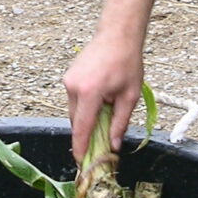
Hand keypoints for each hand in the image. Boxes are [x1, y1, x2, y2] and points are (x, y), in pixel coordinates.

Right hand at [63, 33, 144, 164]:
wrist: (117, 35)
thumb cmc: (127, 62)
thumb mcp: (129, 96)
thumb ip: (120, 122)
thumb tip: (114, 145)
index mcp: (89, 92)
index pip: (82, 127)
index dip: (81, 147)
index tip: (81, 162)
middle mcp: (73, 87)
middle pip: (76, 121)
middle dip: (86, 133)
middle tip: (100, 144)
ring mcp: (68, 80)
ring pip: (75, 111)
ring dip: (87, 118)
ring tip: (105, 114)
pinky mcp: (68, 77)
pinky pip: (74, 100)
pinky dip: (84, 107)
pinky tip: (99, 102)